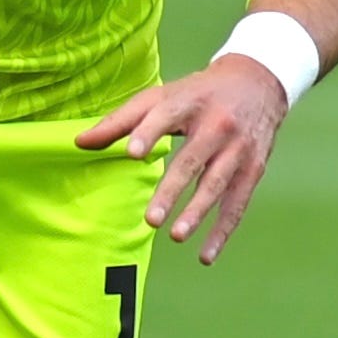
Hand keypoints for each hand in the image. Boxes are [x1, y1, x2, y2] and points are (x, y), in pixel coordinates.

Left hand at [75, 55, 289, 266]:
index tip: (131, 153)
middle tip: (151, 219)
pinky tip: (205, 255)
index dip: (148, 132)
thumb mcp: (162, 96)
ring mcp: (239, 148)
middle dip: (172, 190)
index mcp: (189, 102)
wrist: (258, 82)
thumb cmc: (198, 93)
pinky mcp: (253, 168)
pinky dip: (222, 232)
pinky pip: (237, 204)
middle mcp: (217, 124)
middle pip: (193, 159)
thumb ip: (121, 120)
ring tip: (175, 235)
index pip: (166, 116)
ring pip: (217, 184)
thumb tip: (79, 142)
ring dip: (197, 213)